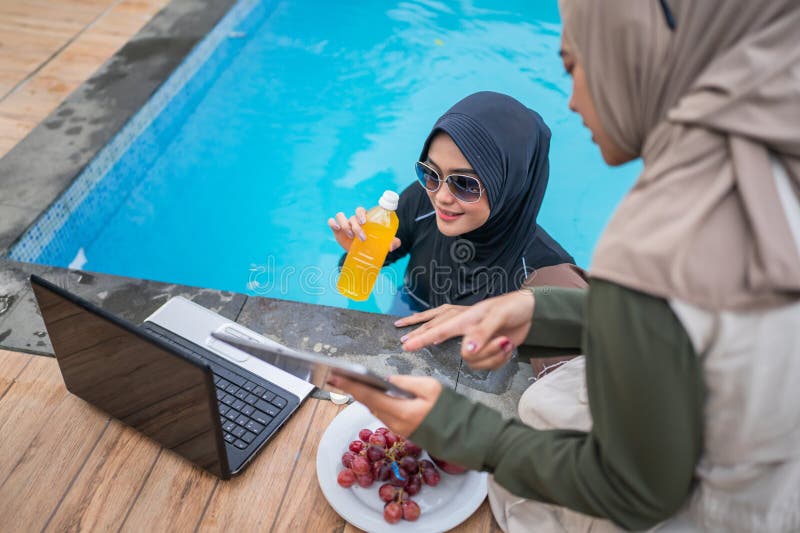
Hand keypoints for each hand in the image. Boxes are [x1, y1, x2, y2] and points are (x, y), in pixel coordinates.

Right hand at [327, 206, 400, 252]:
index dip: (361, 214)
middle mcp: (354, 220)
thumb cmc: (373, 245)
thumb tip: (394, 244)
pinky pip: (331, 222)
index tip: (364, 222)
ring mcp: (344, 225)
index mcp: (364, 219)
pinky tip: (336, 228)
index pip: (360, 210)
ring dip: (345, 225)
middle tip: (362, 237)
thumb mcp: (383, 244)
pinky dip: (332, 223)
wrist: (361, 255)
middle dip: (356, 226)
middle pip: (352, 216)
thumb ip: (392, 242)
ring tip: (350, 236)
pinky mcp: (336, 231)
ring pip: (341, 217)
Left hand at [327, 375, 441, 436]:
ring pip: (375, 410)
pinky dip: (375, 403)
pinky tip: (371, 394)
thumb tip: (387, 380)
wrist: (464, 434)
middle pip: (369, 404)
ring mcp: (399, 429)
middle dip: (354, 390)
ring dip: (363, 397)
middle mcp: (396, 424)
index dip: (351, 386)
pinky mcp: (402, 431)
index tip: (336, 377)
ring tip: (350, 382)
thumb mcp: (430, 388)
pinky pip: (384, 415)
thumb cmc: (450, 409)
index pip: (370, 397)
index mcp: (403, 412)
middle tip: (338, 376)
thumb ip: (406, 383)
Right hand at [401, 290, 534, 369]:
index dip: (421, 337)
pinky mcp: (485, 349)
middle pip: (437, 331)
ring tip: (505, 343)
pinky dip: (497, 359)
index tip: (406, 344)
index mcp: (465, 317)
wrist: (532, 312)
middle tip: (405, 341)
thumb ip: (480, 334)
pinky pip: (485, 364)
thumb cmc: (512, 307)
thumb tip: (466, 351)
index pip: (438, 329)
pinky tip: (505, 348)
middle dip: (422, 336)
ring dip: (491, 356)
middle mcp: (466, 327)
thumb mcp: (497, 317)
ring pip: (470, 359)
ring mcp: (475, 338)